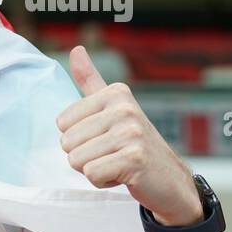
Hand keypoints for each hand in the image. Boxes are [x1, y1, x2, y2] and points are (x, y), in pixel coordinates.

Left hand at [55, 46, 202, 225]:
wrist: (169, 180)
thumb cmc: (134, 144)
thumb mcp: (114, 108)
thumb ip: (91, 81)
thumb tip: (75, 49)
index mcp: (115, 93)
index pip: (61, 123)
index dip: (78, 138)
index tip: (105, 138)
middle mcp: (124, 109)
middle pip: (67, 142)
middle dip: (85, 156)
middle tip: (112, 154)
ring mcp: (131, 133)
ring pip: (76, 160)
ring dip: (94, 169)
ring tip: (117, 164)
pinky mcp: (134, 159)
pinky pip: (91, 174)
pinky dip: (103, 182)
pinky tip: (123, 176)